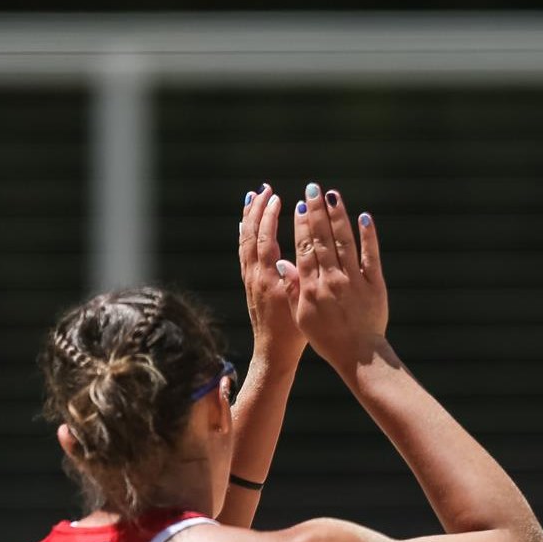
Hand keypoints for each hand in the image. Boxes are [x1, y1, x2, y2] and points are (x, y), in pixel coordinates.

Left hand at [237, 184, 304, 363]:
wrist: (273, 352)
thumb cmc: (293, 333)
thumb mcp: (299, 307)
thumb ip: (294, 284)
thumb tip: (286, 260)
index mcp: (268, 279)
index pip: (265, 239)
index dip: (269, 217)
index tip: (278, 198)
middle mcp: (255, 276)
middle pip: (250, 235)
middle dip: (257, 210)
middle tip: (265, 189)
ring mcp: (249, 279)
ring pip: (244, 241)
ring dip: (248, 217)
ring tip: (253, 197)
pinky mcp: (249, 284)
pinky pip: (243, 251)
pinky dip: (245, 233)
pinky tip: (246, 223)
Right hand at [279, 181, 388, 366]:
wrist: (358, 355)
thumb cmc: (327, 337)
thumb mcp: (302, 316)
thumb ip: (293, 288)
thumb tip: (281, 262)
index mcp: (312, 287)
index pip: (305, 249)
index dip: (302, 226)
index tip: (301, 205)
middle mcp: (332, 280)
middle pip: (323, 240)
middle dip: (317, 212)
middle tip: (313, 189)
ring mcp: (355, 281)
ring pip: (345, 243)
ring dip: (339, 217)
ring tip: (332, 196)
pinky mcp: (375, 284)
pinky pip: (372, 256)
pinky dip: (368, 235)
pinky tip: (364, 217)